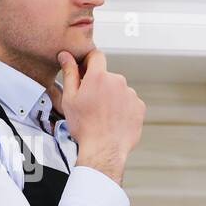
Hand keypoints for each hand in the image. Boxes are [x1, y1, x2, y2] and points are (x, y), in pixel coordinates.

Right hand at [57, 49, 144, 183]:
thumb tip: (66, 56)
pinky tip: (114, 120)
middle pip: (107, 76)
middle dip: (100, 84)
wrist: (104, 149)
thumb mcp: (70, 98)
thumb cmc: (85, 126)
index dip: (89, 62)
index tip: (85, 71)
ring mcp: (131, 94)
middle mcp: (118, 81)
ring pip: (119, 90)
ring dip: (112, 97)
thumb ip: (69, 73)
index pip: (96, 55)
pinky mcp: (140, 107)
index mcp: (99, 77)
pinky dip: (123, 108)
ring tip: (103, 115)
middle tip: (91, 103)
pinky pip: (130, 102)